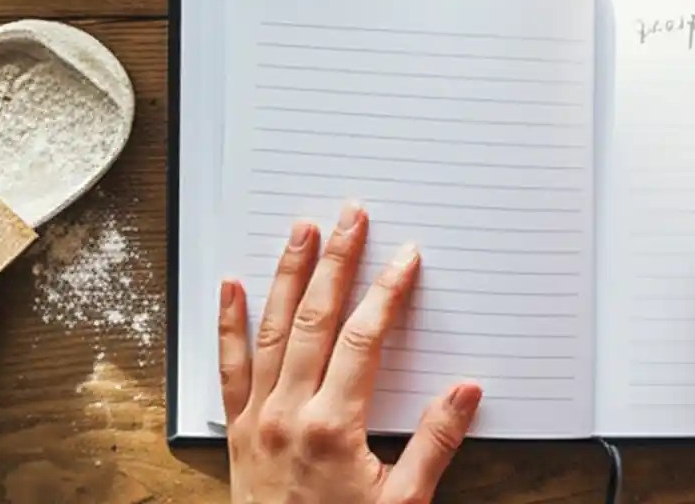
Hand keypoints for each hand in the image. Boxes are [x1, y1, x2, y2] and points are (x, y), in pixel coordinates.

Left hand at [218, 202, 482, 503]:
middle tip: (350, 218)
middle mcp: (288, 413)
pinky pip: (230, 367)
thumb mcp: (403, 503)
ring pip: (272, 331)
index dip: (387, 292)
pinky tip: (230, 287)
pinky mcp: (237, 430)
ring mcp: (256, 419)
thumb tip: (465, 392)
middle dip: (336, 262)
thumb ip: (435, 443)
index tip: (404, 258)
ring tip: (301, 233)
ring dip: (288, 277)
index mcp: (333, 426)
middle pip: (315, 320)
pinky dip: (228, 324)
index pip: (364, 339)